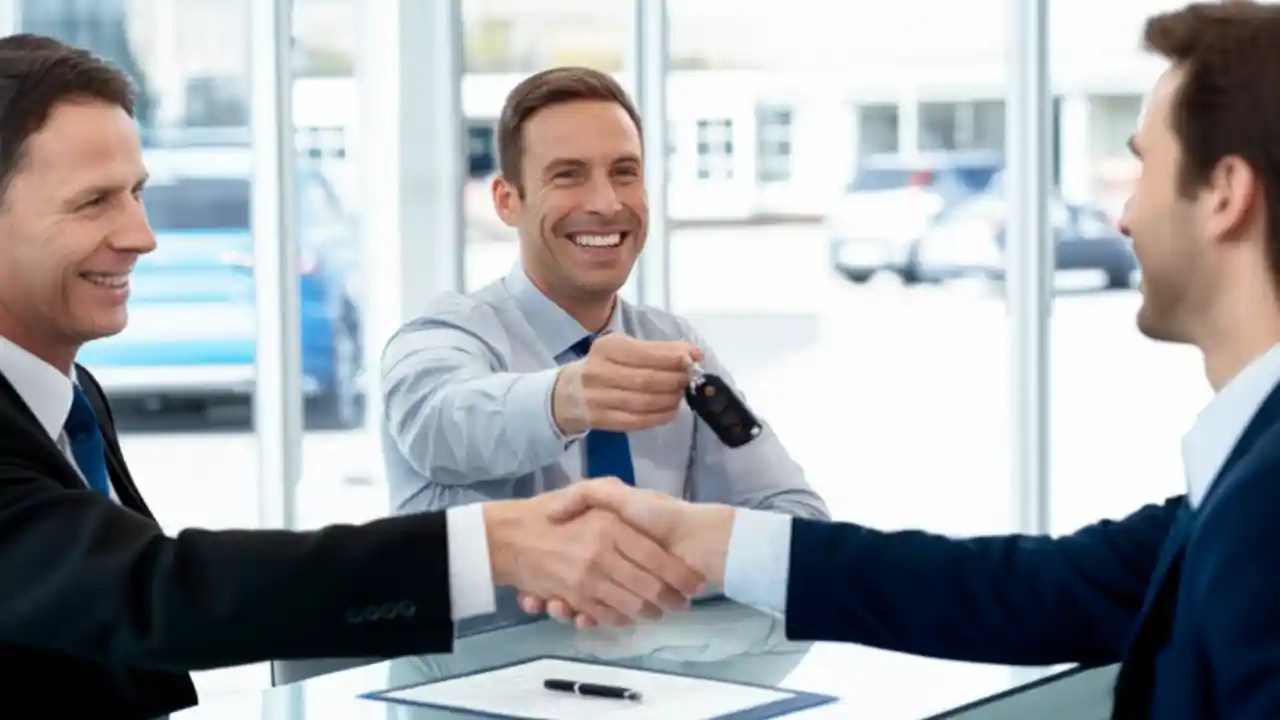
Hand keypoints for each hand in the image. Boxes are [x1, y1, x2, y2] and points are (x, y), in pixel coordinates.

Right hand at [484, 486, 704, 626]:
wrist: (507, 536)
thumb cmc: (550, 510)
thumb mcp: (587, 489)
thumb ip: (612, 492)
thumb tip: (642, 507)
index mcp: (610, 526)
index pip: (656, 557)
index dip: (679, 574)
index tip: (692, 582)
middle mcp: (601, 553)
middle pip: (649, 587)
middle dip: (671, 600)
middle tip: (682, 604)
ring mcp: (586, 578)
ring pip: (630, 605)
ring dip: (649, 613)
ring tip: (658, 611)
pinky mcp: (573, 597)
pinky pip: (605, 615)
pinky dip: (620, 619)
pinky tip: (627, 616)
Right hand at [552, 334, 702, 436]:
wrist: (564, 395)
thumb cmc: (601, 366)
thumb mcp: (621, 348)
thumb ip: (656, 349)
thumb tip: (693, 353)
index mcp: (606, 348)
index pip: (645, 353)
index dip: (674, 356)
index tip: (695, 357)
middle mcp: (599, 372)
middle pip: (647, 379)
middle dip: (675, 379)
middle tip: (690, 379)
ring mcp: (598, 398)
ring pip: (645, 402)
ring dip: (670, 399)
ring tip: (680, 394)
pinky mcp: (601, 420)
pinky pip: (638, 420)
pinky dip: (660, 416)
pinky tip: (671, 410)